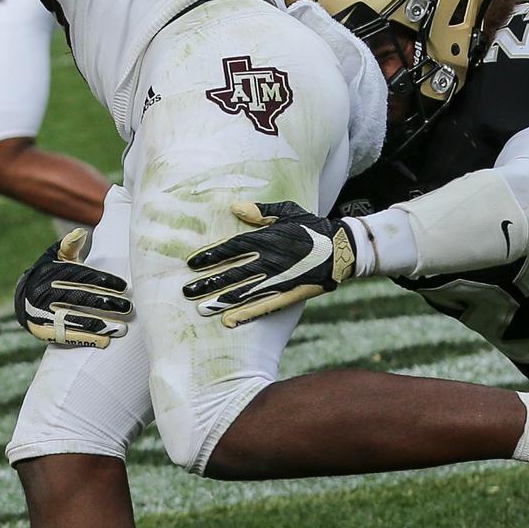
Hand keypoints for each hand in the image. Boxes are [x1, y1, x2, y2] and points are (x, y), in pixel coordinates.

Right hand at [15, 229, 132, 348]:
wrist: (21, 300)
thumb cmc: (48, 275)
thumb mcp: (54, 258)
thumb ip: (69, 246)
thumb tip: (81, 232)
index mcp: (50, 273)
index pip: (81, 277)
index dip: (104, 281)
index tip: (124, 287)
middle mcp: (44, 292)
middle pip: (80, 298)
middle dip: (107, 303)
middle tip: (128, 308)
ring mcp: (41, 313)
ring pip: (75, 319)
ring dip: (100, 324)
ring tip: (122, 328)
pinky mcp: (42, 331)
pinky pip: (66, 336)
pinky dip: (86, 339)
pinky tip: (105, 341)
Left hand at [183, 201, 355, 326]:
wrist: (341, 249)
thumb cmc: (311, 227)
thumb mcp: (287, 211)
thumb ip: (260, 212)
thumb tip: (234, 207)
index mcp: (267, 239)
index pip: (231, 248)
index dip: (211, 256)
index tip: (191, 263)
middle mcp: (269, 261)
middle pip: (232, 273)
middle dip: (208, 282)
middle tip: (187, 291)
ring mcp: (279, 280)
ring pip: (244, 292)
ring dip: (221, 301)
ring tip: (201, 309)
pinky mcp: (288, 294)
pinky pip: (263, 306)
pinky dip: (246, 314)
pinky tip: (229, 320)